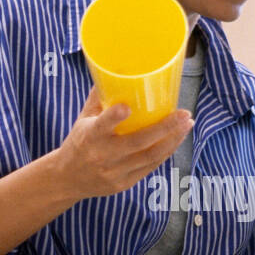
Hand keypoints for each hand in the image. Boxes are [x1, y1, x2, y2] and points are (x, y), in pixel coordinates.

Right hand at [54, 88, 192, 199]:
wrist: (67, 180)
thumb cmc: (78, 142)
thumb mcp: (83, 119)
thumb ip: (99, 97)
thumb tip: (115, 69)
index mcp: (89, 136)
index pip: (101, 126)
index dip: (114, 117)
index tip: (126, 107)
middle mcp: (102, 156)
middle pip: (138, 142)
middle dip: (165, 128)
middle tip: (184, 114)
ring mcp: (114, 172)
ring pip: (150, 156)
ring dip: (173, 139)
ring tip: (187, 124)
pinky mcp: (123, 184)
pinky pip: (150, 166)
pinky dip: (166, 151)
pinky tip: (176, 139)